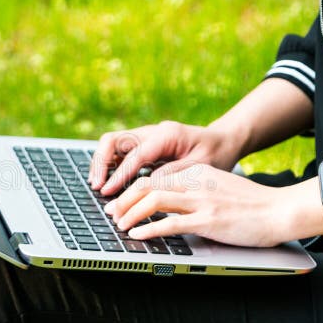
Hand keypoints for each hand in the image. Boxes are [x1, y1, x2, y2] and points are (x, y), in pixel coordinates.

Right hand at [88, 120, 243, 195]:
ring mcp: (146, 136)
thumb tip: (145, 186)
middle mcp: (152, 131)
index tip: (108, 191)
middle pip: (114, 140)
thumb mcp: (199, 167)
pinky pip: (120, 151)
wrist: (224, 141)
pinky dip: (110, 164)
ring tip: (98, 185)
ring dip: (102, 163)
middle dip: (101, 163)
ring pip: (112, 144)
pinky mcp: (144, 144)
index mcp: (166, 134)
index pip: (134, 154)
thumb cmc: (215, 154)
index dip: (119, 174)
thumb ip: (171, 174)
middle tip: (98, 187)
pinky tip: (108, 181)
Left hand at [104, 164, 289, 246]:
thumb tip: (172, 204)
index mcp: (197, 173)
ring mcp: (202, 200)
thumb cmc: (253, 204)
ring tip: (119, 225)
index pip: (155, 177)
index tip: (119, 202)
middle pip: (148, 185)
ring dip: (131, 213)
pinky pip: (171, 222)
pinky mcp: (209, 220)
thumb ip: (196, 192)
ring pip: (154, 200)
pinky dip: (149, 228)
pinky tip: (138, 235)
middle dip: (124, 200)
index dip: (131, 190)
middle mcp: (196, 182)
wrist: (281, 210)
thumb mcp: (219, 188)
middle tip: (111, 213)